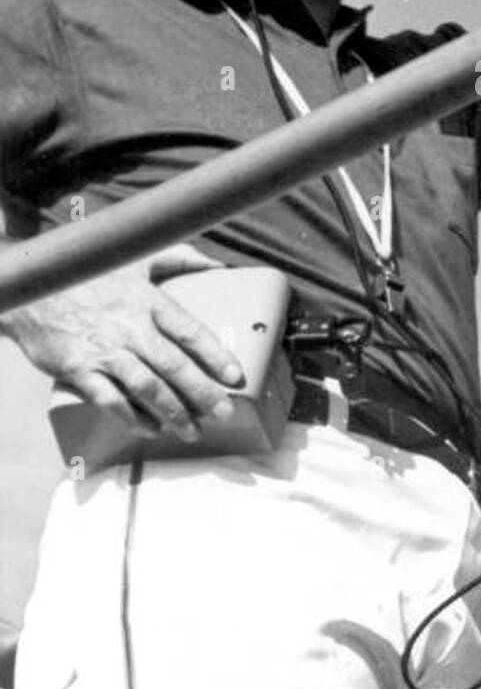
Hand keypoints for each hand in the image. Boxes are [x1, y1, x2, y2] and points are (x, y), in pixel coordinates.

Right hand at [2, 245, 243, 440]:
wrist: (36, 289)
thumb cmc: (94, 275)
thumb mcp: (138, 259)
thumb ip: (180, 260)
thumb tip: (219, 264)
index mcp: (148, 301)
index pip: (190, 330)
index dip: (215, 355)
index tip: (235, 376)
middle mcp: (130, 327)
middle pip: (174, 365)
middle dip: (202, 392)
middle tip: (223, 412)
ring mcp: (104, 350)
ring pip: (146, 386)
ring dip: (172, 411)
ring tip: (191, 430)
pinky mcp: (79, 369)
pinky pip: (109, 399)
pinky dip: (131, 417)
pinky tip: (150, 428)